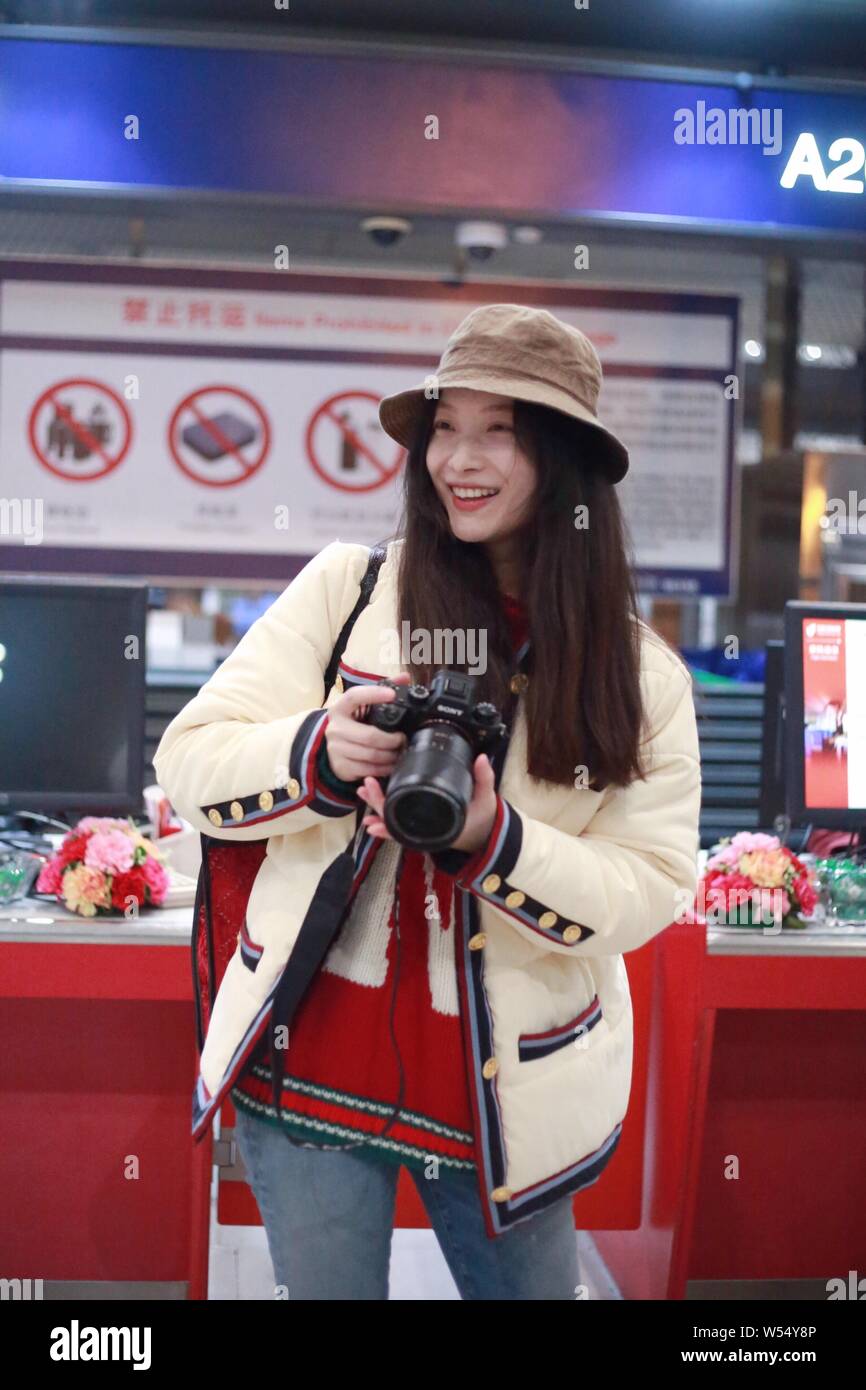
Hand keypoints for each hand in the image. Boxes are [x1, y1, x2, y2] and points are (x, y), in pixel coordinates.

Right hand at [323, 673, 410, 781]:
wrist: (333, 748)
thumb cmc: (353, 724)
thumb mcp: (363, 707)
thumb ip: (382, 690)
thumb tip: (404, 677)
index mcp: (340, 708)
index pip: (354, 697)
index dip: (373, 694)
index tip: (392, 694)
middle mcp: (335, 728)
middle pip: (369, 735)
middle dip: (392, 739)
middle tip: (403, 738)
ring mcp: (336, 749)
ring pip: (371, 754)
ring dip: (391, 755)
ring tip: (400, 752)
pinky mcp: (341, 766)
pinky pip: (368, 769)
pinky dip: (384, 768)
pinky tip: (391, 764)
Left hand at [358, 750, 497, 853]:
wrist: (484, 834)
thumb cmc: (483, 819)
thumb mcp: (485, 798)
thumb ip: (484, 778)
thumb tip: (481, 759)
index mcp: (438, 828)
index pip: (407, 825)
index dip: (389, 818)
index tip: (377, 806)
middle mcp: (425, 831)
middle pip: (394, 819)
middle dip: (378, 803)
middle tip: (367, 786)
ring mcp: (420, 828)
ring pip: (393, 820)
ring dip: (377, 806)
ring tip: (364, 791)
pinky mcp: (420, 823)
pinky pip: (398, 822)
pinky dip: (384, 818)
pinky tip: (370, 814)